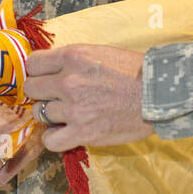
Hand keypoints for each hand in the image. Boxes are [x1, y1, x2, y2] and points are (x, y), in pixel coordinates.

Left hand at [25, 45, 152, 150]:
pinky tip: (67, 132)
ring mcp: (74, 108)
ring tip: (68, 114)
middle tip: (57, 97)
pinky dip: (55, 138)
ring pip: (40, 114)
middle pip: (32, 89)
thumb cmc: (136, 71)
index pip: (33, 64)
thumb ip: (74, 60)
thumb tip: (52, 69)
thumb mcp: (101, 52)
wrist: (160, 94)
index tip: (46, 78)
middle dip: (42, 93)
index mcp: (73, 56)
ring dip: (52, 115)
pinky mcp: (83, 132)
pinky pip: (50, 140)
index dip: (39, 72)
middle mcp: (68, 81)